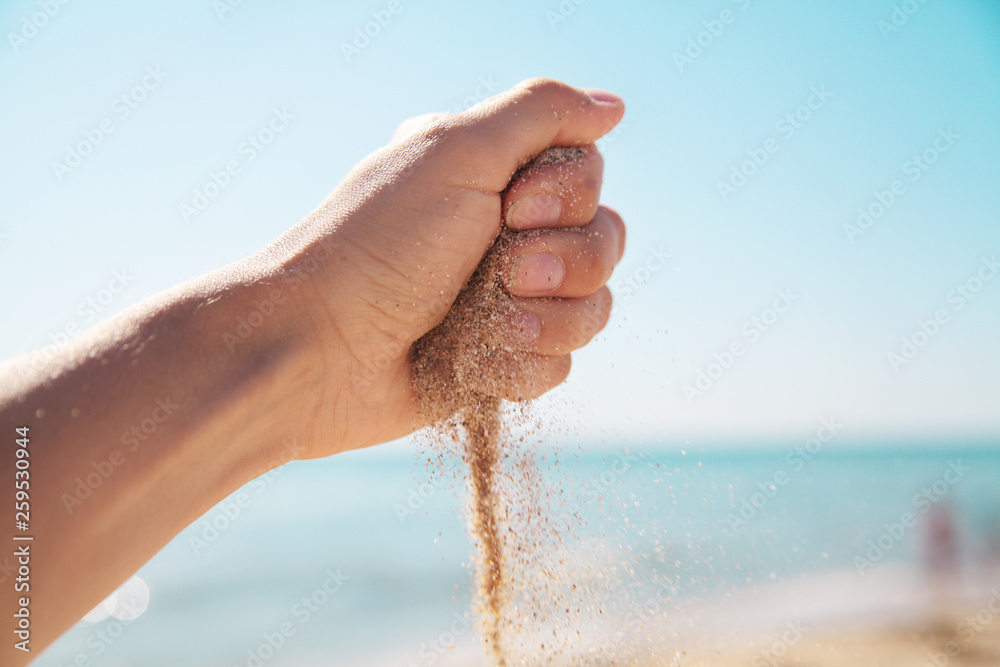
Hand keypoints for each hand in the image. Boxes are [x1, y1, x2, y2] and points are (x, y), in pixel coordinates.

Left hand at [271, 78, 625, 456]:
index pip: (590, 177)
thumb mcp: (457, 152)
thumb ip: (541, 114)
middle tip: (503, 269)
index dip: (567, 198)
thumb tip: (613, 107)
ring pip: (592, 310)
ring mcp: (505, 302)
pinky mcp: (498, 362)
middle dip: (564, 263)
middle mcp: (503, 235)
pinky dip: (515, 365)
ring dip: (543, 320)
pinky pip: (558, 366)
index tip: (510, 207)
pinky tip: (468, 364)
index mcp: (493, 176)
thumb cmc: (379, 245)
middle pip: (604, 243)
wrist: (320, 350)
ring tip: (486, 326)